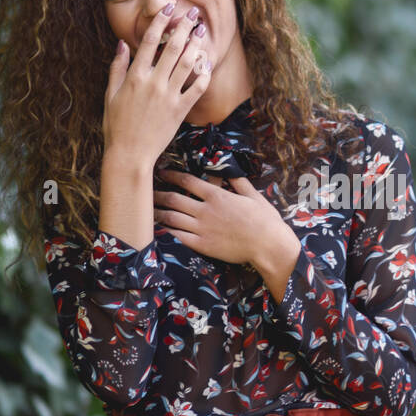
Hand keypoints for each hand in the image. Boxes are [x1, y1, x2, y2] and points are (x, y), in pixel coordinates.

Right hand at [101, 6, 212, 168]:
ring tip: (203, 31)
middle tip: (194, 13)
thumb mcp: (110, 94)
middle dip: (185, 26)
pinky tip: (208, 63)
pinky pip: (196, 88)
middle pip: (173, 47)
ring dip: (196, 45)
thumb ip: (117, 67)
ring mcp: (168, 96)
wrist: (129, 154)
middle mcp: (153, 82)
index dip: (161, 20)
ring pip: (187, 64)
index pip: (150, 40)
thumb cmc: (116, 125)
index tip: (169, 7)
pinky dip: (204, 74)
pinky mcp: (180, 111)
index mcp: (135, 76)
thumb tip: (123, 44)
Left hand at [152, 170, 289, 266]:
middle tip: (146, 192)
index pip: (187, 181)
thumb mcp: (254, 195)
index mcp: (217, 195)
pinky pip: (178, 236)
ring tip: (147, 211)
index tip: (162, 173)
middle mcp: (205, 210)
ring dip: (157, 212)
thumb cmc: (265, 220)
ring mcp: (202, 228)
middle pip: (173, 199)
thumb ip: (239, 182)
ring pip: (171, 217)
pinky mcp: (202, 245)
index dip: (172, 176)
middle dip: (158, 194)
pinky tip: (158, 229)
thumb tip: (230, 171)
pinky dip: (166, 231)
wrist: (268, 245)